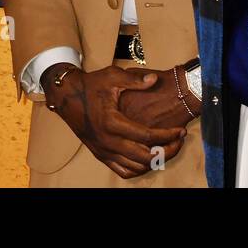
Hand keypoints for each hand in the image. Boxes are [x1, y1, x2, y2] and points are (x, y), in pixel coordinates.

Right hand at [42, 63, 186, 178]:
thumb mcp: (112, 76)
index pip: (147, 136)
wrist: (67, 97)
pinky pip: (123, 171)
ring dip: (155, 161)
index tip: (180, 130)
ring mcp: (103, 150)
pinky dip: (139, 169)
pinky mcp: (100, 155)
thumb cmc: (91, 85)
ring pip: (136, 168)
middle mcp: (108, 141)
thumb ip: (135, 80)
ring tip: (167, 148)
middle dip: (167, 151)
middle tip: (179, 141)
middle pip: (145, 157)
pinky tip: (148, 158)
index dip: (168, 135)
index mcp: (112, 122)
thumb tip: (154, 80)